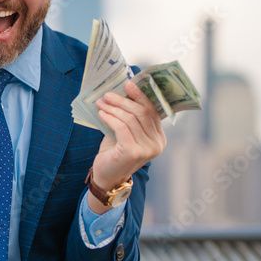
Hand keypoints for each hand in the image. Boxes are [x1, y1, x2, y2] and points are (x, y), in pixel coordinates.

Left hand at [87, 80, 166, 211]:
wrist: (106, 176)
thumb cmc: (115, 152)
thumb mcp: (125, 132)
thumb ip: (128, 116)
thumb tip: (122, 92)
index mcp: (159, 138)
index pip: (152, 111)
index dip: (140, 96)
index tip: (128, 84)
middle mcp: (157, 144)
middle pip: (142, 113)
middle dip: (123, 101)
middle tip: (107, 94)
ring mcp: (147, 150)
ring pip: (130, 119)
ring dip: (113, 108)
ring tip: (101, 103)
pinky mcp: (133, 152)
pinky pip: (121, 127)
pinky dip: (110, 117)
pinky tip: (101, 114)